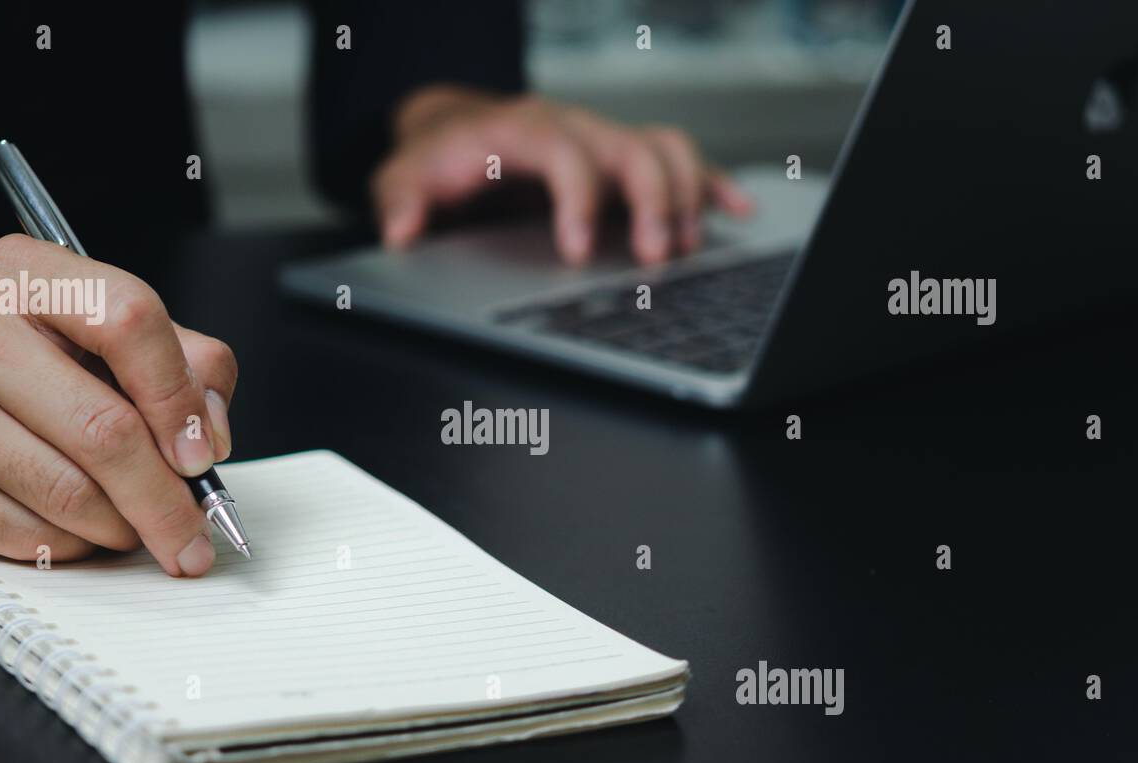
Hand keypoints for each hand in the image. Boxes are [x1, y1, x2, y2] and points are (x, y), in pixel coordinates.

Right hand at [0, 238, 237, 576]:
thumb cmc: (15, 345)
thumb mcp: (92, 319)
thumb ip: (178, 358)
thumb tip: (213, 434)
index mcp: (26, 275)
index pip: (129, 321)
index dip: (182, 399)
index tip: (205, 454)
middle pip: (104, 431)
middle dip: (167, 499)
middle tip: (197, 534)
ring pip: (68, 495)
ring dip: (126, 527)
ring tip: (142, 526)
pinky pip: (26, 534)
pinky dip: (76, 544)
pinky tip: (86, 530)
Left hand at [372, 85, 754, 265]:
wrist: (460, 132)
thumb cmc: (440, 159)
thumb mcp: (405, 175)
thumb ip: (400, 200)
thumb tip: (401, 231)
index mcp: (525, 129)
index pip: (565, 153)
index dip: (577, 200)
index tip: (576, 251)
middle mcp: (577, 128)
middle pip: (634, 150)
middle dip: (652, 204)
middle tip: (652, 259)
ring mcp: (607, 141)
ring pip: (666, 151)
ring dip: (686, 198)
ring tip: (686, 249)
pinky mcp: (625, 161)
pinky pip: (682, 162)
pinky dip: (712, 185)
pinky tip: (737, 212)